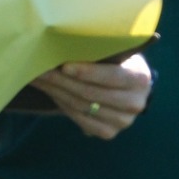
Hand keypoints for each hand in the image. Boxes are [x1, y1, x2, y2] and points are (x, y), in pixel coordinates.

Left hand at [31, 53, 152, 138]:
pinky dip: (61, 104)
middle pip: (91, 93)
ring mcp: (122, 122)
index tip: (64, 65)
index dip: (87, 72)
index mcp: (140, 79)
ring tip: (39, 78)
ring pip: (81, 106)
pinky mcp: (108, 132)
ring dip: (56, 92)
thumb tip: (68, 45)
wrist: (132, 88)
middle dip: (63, 81)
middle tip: (41, 69)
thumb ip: (102, 52)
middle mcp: (134, 104)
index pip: (111, 76)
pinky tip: (49, 91)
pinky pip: (79, 118)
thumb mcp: (119, 53)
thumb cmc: (120, 62)